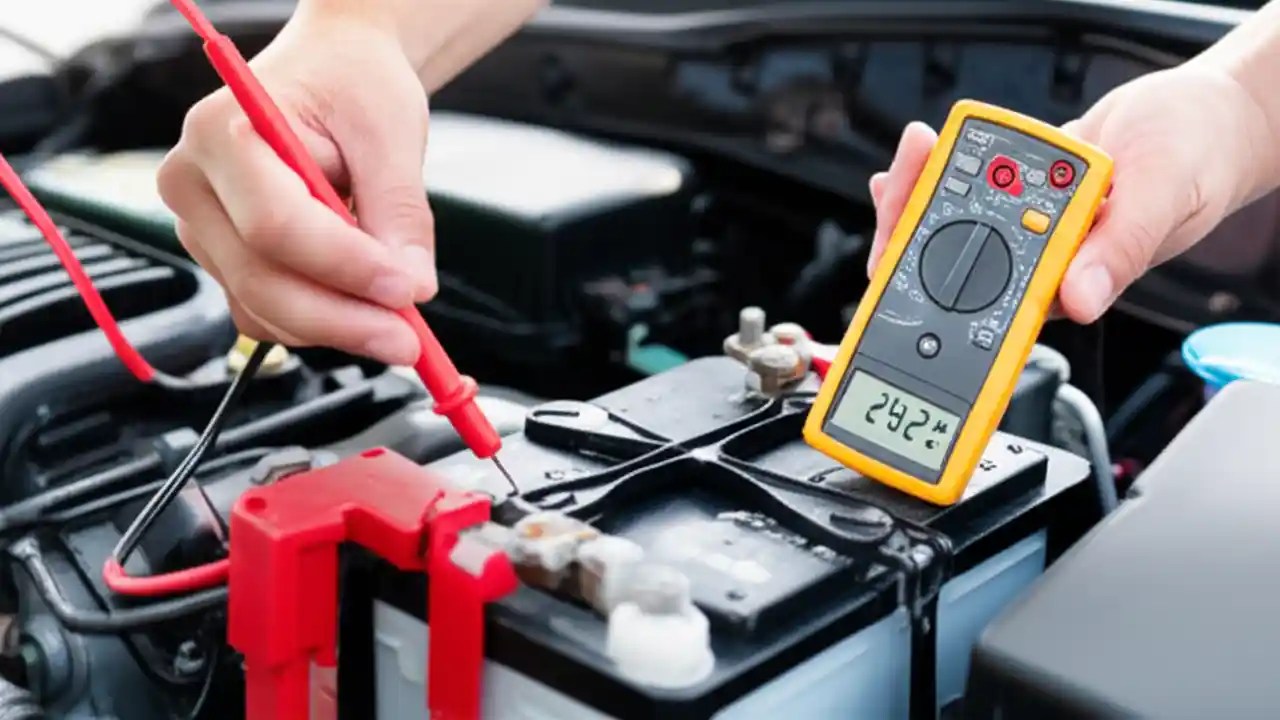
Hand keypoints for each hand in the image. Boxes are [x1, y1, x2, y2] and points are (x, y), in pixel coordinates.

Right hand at [158, 13, 438, 365]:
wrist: (333, 74)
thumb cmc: (352, 85)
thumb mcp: (391, 132)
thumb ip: (400, 213)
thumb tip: (411, 288)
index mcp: (222, 133)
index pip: (276, 226)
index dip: (345, 268)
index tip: (407, 289)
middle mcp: (193, 184)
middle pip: (261, 279)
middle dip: (342, 318)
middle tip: (410, 339)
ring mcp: (202, 227)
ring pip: (262, 307)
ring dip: (335, 327)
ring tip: (398, 322)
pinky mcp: (223, 259)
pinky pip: (265, 314)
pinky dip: (318, 324)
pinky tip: (362, 310)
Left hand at [866, 66, 1273, 322]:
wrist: (1204, 121)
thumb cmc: (1196, 165)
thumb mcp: (1161, 203)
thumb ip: (1120, 250)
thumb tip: (1081, 300)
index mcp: (1065, 286)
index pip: (987, 310)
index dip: (935, 301)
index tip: (903, 265)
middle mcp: (1036, 265)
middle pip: (951, 266)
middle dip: (911, 228)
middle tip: (898, 186)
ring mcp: (1023, 230)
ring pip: (951, 225)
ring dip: (921, 193)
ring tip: (914, 155)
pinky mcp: (1018, 195)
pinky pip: (967, 188)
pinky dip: (940, 171)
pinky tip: (920, 158)